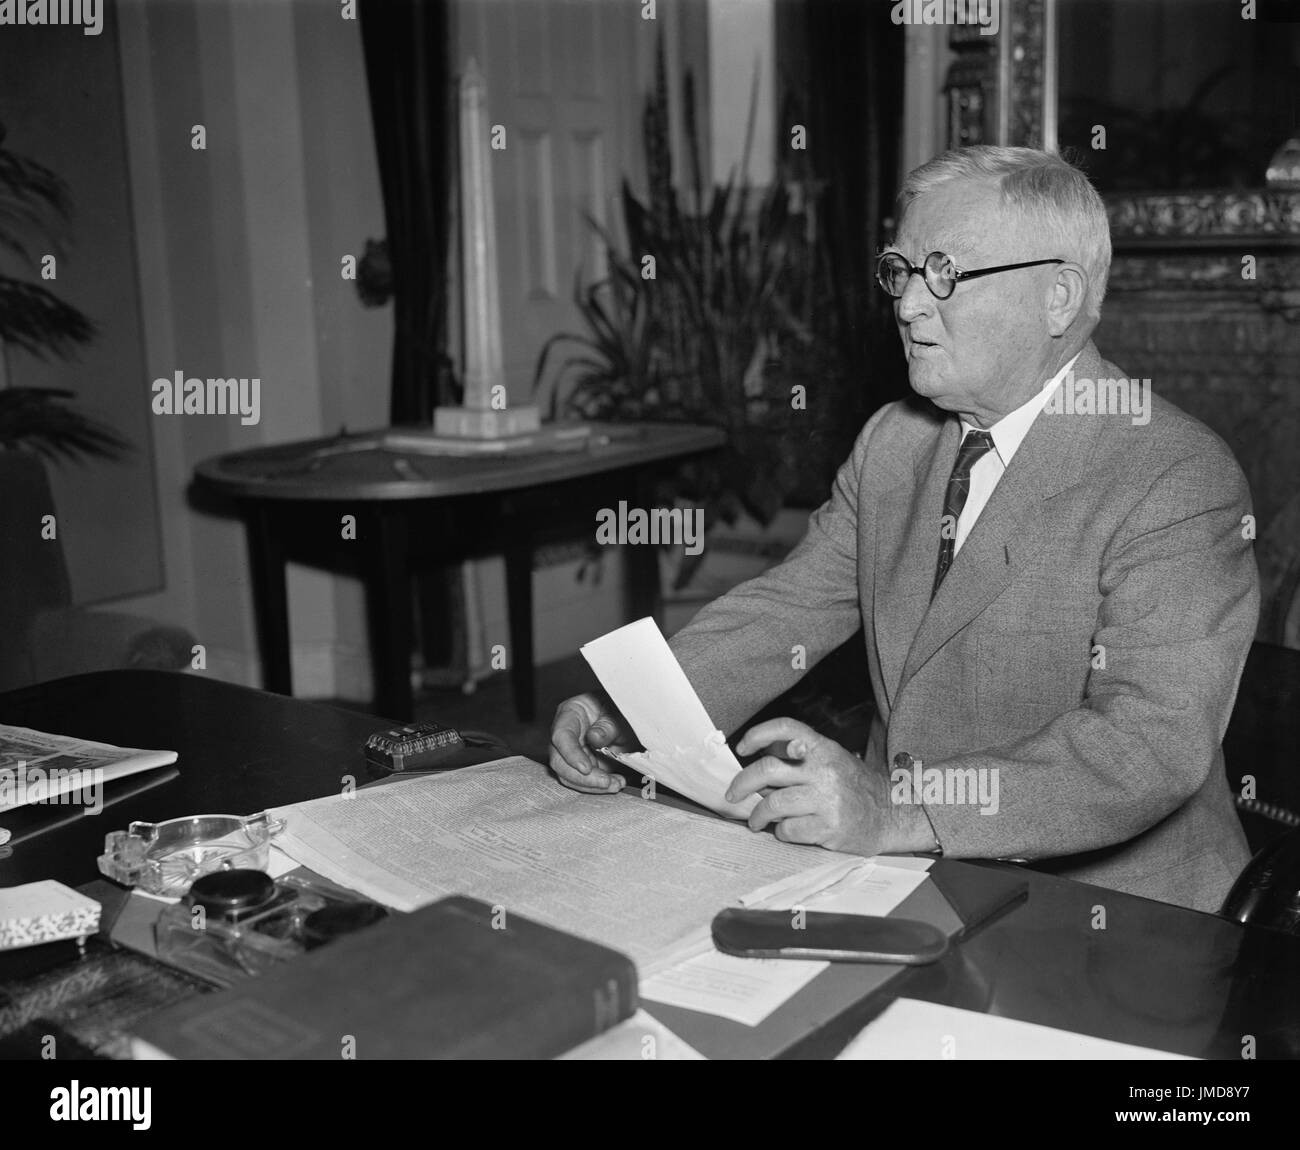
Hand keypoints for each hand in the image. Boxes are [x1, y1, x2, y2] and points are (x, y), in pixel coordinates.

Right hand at [549, 692, 633, 794]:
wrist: (627, 719)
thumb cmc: (619, 710)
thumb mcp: (617, 713)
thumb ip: (607, 725)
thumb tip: (594, 738)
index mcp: (570, 714)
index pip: (561, 736)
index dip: (571, 754)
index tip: (586, 768)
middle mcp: (567, 736)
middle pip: (560, 762)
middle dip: (582, 778)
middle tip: (605, 782)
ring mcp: (573, 753)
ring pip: (570, 777)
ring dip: (592, 786)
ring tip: (616, 784)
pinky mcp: (583, 767)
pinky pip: (584, 782)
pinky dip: (599, 787)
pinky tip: (616, 783)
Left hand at [726, 717, 935, 853]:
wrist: (890, 815)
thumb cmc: (854, 788)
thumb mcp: (832, 760)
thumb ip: (799, 758)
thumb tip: (757, 761)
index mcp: (823, 749)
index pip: (786, 728)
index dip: (759, 734)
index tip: (742, 748)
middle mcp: (824, 770)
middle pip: (767, 770)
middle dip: (741, 784)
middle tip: (733, 796)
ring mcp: (827, 799)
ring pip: (772, 804)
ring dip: (757, 816)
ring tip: (757, 821)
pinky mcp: (828, 826)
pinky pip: (787, 830)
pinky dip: (780, 833)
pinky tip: (786, 831)